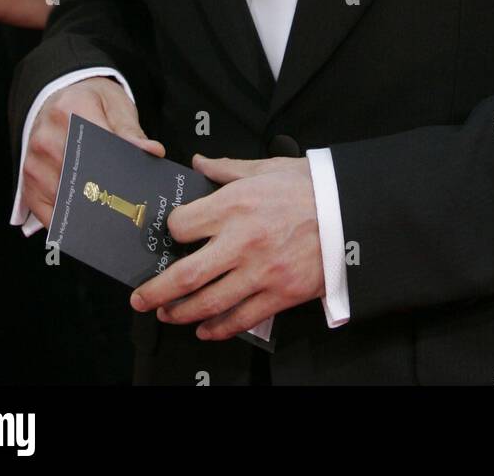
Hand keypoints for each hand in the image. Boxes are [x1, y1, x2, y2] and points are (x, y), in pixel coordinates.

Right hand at [22, 76, 164, 228]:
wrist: (58, 96)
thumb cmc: (90, 101)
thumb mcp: (115, 104)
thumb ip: (131, 130)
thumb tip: (152, 151)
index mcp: (72, 109)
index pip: (99, 147)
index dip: (119, 169)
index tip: (137, 186)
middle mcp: (46, 137)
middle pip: (81, 177)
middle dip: (106, 194)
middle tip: (130, 206)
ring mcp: (34, 163)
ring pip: (65, 200)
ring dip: (88, 211)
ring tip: (112, 212)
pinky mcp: (28, 183)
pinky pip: (49, 214)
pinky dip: (69, 220)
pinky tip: (88, 219)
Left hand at [130, 154, 323, 340]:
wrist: (352, 210)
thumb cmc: (310, 187)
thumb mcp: (266, 167)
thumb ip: (226, 168)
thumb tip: (199, 164)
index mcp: (236, 205)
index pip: (183, 226)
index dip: (170, 231)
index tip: (169, 236)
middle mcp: (242, 242)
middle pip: (186, 275)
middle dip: (156, 291)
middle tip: (141, 297)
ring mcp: (260, 272)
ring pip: (209, 303)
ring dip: (182, 313)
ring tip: (168, 314)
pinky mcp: (280, 294)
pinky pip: (242, 319)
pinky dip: (219, 329)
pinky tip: (206, 329)